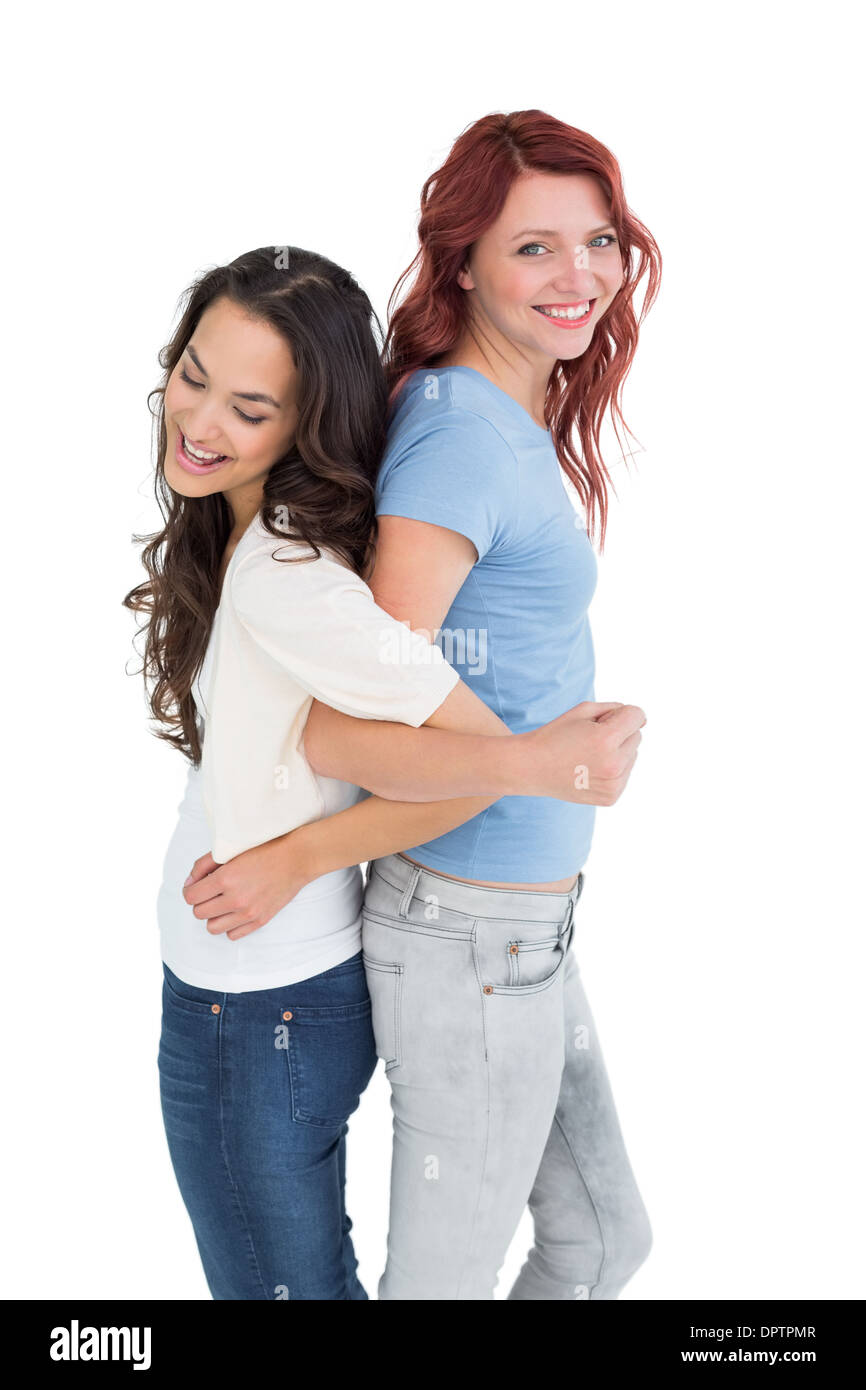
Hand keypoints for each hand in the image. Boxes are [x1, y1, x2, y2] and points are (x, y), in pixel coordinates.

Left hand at [181, 832, 312, 940]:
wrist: (295, 859)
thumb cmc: (263, 850)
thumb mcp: (230, 851)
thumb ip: (203, 865)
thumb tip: (189, 884)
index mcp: (226, 878)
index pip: (191, 897)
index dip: (190, 891)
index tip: (196, 887)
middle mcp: (236, 899)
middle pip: (199, 913)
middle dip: (201, 902)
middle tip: (210, 893)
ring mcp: (248, 913)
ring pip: (212, 928)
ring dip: (213, 916)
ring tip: (222, 904)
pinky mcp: (260, 921)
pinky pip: (232, 935)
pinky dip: (229, 926)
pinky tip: (235, 912)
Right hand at [520, 701, 645, 805]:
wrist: (531, 768)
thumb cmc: (556, 734)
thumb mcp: (583, 710)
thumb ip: (616, 709)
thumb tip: (641, 720)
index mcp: (606, 740)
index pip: (637, 716)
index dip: (623, 713)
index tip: (606, 718)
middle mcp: (613, 765)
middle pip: (636, 736)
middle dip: (618, 733)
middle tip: (589, 739)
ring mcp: (613, 785)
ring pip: (632, 756)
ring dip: (617, 752)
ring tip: (588, 755)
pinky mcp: (611, 797)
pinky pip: (625, 774)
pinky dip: (613, 769)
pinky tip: (590, 769)